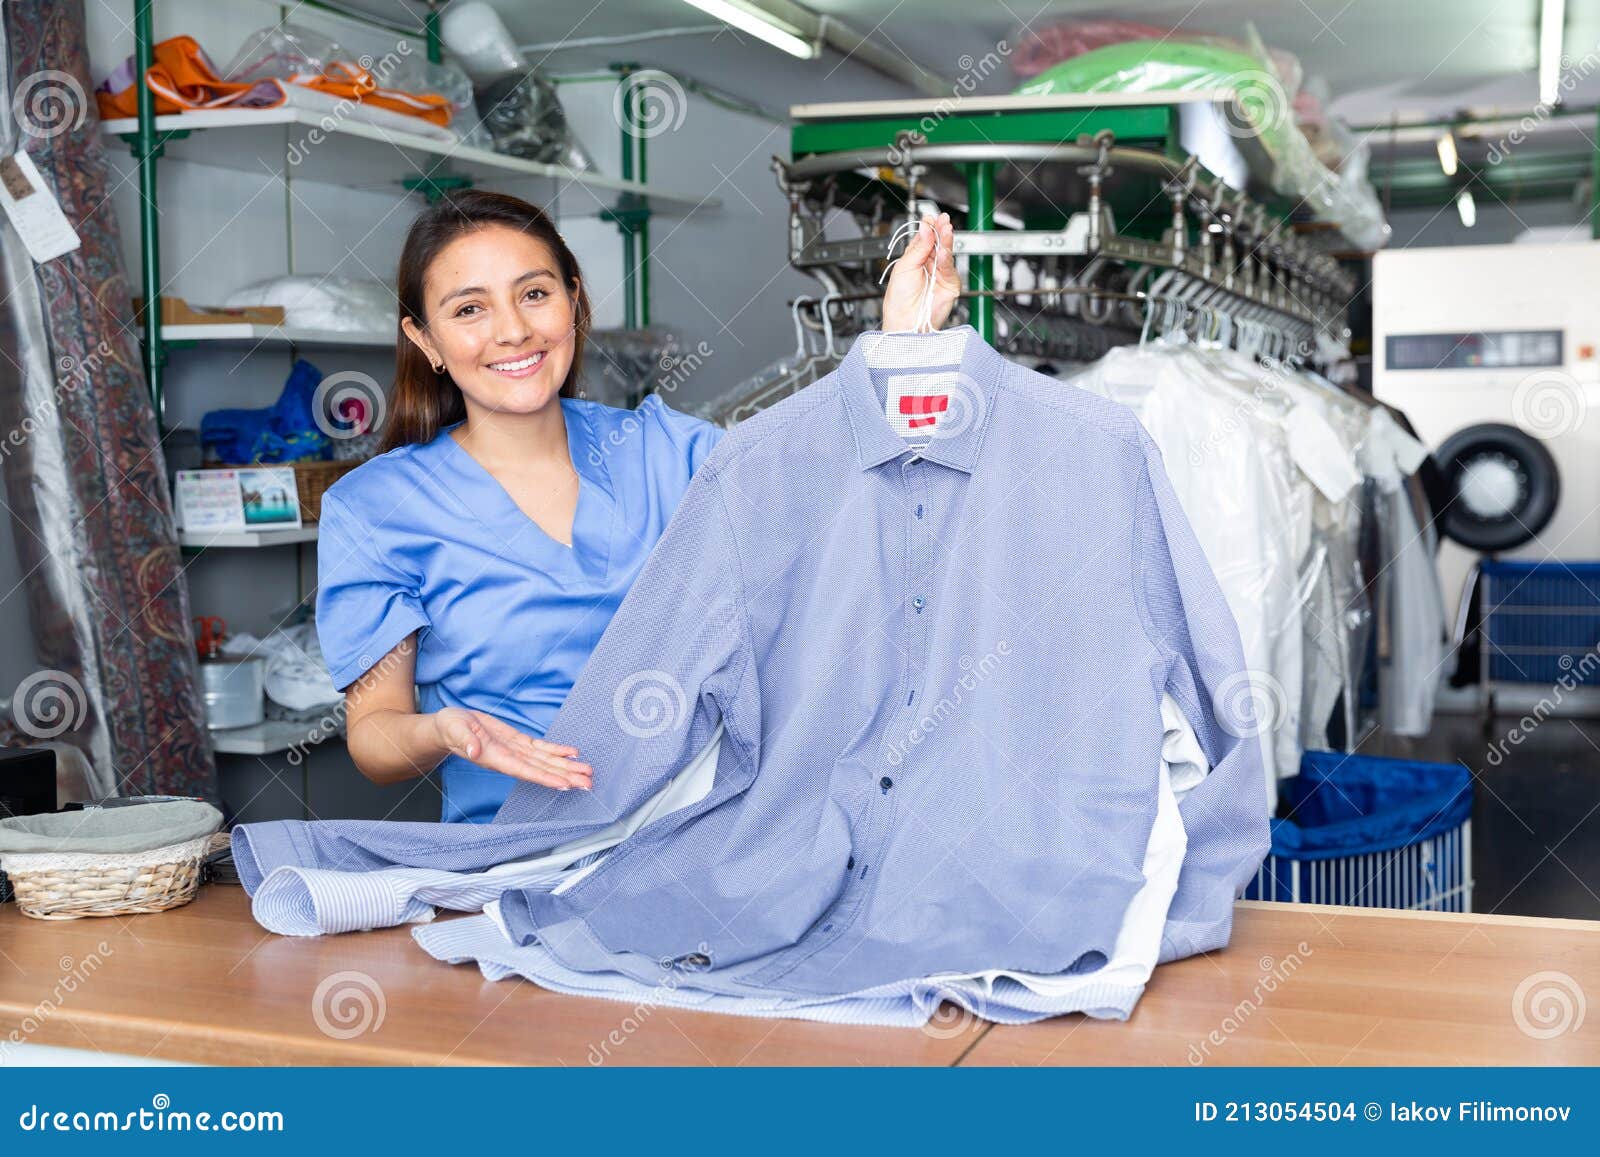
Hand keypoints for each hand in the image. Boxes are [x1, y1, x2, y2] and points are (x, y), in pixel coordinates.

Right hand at [432, 707, 592, 790]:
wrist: (449, 727)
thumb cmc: (449, 728)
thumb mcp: (453, 728)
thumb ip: (464, 740)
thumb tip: (474, 751)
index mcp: (494, 757)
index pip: (524, 770)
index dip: (544, 777)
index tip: (564, 785)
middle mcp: (509, 758)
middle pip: (541, 770)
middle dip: (565, 777)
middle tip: (588, 784)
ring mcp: (515, 751)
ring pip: (545, 761)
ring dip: (567, 767)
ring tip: (588, 773)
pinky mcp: (518, 742)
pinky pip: (541, 749)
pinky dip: (558, 751)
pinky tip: (573, 754)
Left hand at [881, 211, 958, 332]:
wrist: (905, 320)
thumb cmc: (899, 299)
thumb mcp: (905, 266)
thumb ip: (918, 247)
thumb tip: (925, 227)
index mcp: (915, 258)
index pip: (925, 238)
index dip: (928, 227)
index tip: (930, 218)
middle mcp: (929, 264)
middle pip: (938, 243)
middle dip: (940, 230)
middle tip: (942, 219)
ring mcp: (940, 274)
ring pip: (946, 252)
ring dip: (946, 240)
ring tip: (945, 229)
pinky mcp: (950, 284)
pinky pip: (950, 268)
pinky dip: (945, 259)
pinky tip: (942, 251)